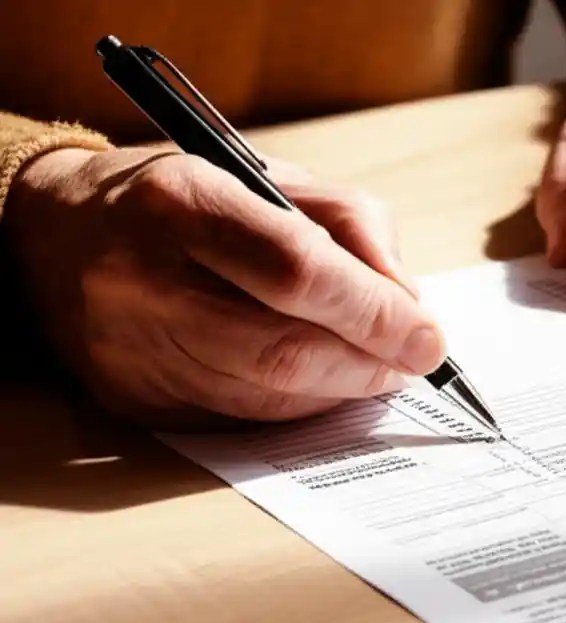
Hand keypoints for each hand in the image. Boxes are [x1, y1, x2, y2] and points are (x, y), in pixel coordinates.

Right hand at [2, 147, 443, 427]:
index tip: (427, 338)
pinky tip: (323, 382)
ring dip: (342, 390)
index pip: (297, 271)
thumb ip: (353, 227)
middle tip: (411, 361)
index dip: (374, 313)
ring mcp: (132, 349)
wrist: (54, 234)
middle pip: (285, 349)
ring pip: (268, 395)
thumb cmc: (185, 199)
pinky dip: (299, 405)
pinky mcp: (135, 399)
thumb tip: (407, 305)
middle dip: (369, 364)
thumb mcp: (270, 178)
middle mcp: (145, 279)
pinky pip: (241, 418)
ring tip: (374, 367)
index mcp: (182, 201)